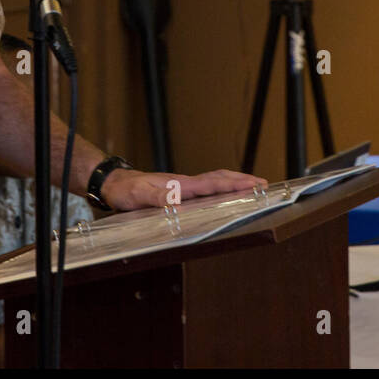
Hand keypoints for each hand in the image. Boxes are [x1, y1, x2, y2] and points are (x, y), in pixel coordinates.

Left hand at [99, 168, 267, 211]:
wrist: (114, 183)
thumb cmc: (126, 191)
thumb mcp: (138, 196)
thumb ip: (158, 198)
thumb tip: (178, 200)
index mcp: (181, 184)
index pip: (213, 183)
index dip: (234, 184)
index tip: (255, 184)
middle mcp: (185, 183)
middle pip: (219, 178)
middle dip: (242, 180)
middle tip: (264, 183)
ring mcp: (182, 186)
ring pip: (214, 181)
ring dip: (233, 182)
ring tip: (251, 186)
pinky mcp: (178, 190)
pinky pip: (205, 187)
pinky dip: (220, 187)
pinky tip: (223, 193)